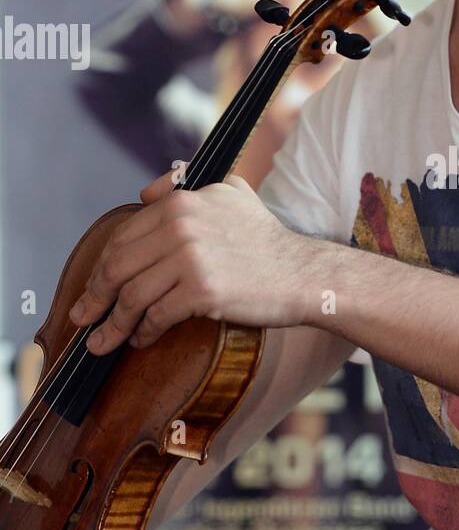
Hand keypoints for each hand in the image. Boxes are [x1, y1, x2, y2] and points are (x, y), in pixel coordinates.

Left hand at [67, 172, 318, 352]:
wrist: (303, 274)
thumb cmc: (267, 239)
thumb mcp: (231, 193)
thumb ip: (186, 187)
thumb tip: (145, 193)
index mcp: (181, 203)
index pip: (123, 237)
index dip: (101, 267)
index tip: (92, 289)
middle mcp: (181, 226)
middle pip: (118, 267)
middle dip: (94, 298)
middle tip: (83, 319)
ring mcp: (191, 259)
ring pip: (132, 296)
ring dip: (113, 324)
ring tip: (103, 342)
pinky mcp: (202, 291)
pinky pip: (156, 316)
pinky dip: (143, 332)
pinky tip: (141, 339)